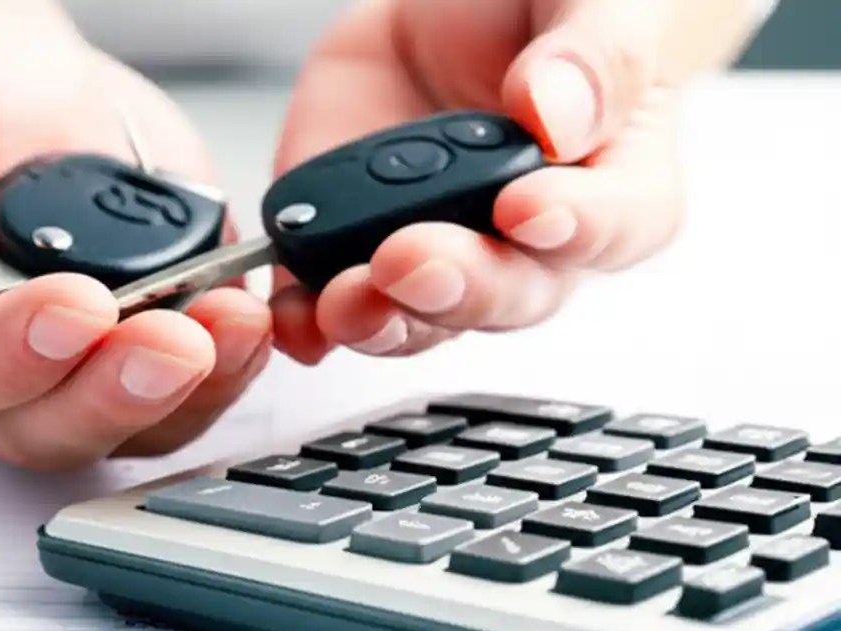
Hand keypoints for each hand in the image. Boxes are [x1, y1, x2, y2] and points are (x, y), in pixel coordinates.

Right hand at [0, 2, 271, 470]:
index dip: (6, 354)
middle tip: (172, 341)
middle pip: (34, 423)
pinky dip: (225, 375)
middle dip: (110, 389)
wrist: (38, 91)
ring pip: (115, 428)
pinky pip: (182, 404)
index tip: (76, 306)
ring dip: (182, 393)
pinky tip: (244, 323)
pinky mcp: (133, 366)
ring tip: (229, 326)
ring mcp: (62, 378)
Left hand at [270, 0, 763, 361]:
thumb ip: (593, 55)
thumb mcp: (590, 2)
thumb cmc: (537, 17)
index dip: (575, 227)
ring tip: (344, 298)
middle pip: (508, 294)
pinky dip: (307, 319)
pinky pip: (334, 307)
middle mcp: (526, 246)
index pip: (615, 228)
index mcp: (610, 185)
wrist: (450, 13)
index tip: (525, 207)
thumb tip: (556, 116)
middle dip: (456, 285)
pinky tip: (294, 317)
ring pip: (421, 319)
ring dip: (381, 317)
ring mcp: (439, 257)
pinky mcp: (359, 254)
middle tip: (410, 258)